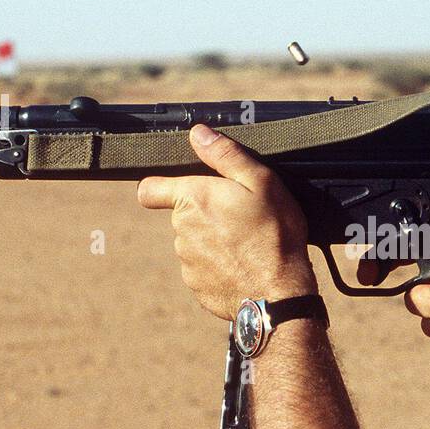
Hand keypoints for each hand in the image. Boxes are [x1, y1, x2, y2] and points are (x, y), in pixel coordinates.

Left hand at [137, 125, 316, 318]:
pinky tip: (245, 267)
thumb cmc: (274, 235)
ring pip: (195, 245)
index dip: (161, 188)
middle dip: (205, 215)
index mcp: (193, 200)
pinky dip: (221, 268)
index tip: (180, 191)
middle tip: (241, 219)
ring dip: (214, 242)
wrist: (280, 294)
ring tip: (247, 246)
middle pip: (183, 217)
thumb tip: (198, 134)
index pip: (149, 190)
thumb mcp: (261, 183)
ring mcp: (188, 263)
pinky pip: (205, 272)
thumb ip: (226, 155)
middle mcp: (182, 231)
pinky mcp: (198, 288)